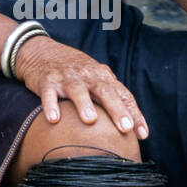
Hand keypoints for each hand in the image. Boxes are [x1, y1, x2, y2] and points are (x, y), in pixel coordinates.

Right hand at [12, 35, 148, 138]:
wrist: (43, 52)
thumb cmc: (76, 73)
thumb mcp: (96, 80)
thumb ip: (112, 99)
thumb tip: (133, 129)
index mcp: (103, 78)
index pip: (123, 95)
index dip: (134, 114)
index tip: (143, 134)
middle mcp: (88, 76)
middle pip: (105, 91)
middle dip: (116, 109)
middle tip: (125, 128)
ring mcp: (67, 78)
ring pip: (78, 90)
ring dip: (85, 104)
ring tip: (90, 121)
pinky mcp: (47, 81)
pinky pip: (49, 93)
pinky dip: (51, 105)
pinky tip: (54, 119)